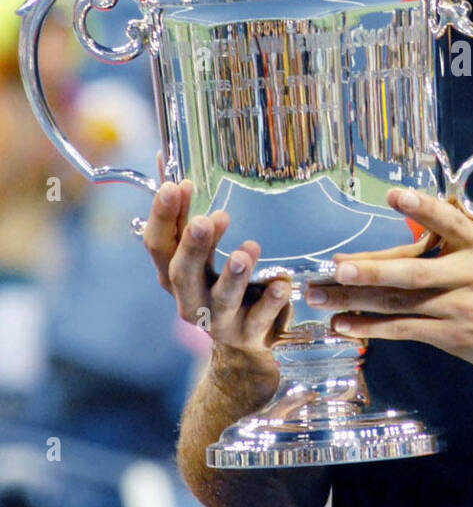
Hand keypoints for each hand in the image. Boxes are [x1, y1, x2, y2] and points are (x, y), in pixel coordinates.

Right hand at [142, 164, 290, 397]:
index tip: (175, 185)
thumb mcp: (201, 253)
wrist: (243, 346)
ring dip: (233, 275)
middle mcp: (189, 299)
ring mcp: (219, 321)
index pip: (157, 244)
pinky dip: (271, 301)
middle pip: (182, 274)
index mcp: (172, 275)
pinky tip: (282, 283)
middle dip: (193, 246)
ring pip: (221, 299)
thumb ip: (186, 213)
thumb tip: (167, 159)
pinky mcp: (249, 334)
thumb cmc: (218, 285)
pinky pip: (260, 318)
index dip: (163, 216)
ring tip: (248, 249)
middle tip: (203, 219)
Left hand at [303, 186, 472, 391]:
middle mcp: (469, 274)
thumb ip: (461, 238)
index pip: (449, 221)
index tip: (393, 196)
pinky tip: (344, 325)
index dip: (421, 208)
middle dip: (368, 270)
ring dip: (355, 300)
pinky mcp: (453, 336)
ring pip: (399, 303)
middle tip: (333, 266)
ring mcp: (460, 308)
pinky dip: (371, 329)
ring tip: (320, 295)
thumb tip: (425, 218)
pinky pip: (405, 331)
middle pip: (411, 272)